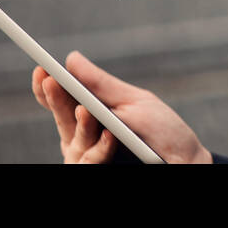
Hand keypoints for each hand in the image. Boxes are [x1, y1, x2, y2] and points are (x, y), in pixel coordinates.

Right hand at [32, 51, 211, 163]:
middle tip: (52, 82)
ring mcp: (90, 157)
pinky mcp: (99, 168)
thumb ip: (101, 85)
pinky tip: (110, 134)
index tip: (41, 70)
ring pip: (74, 142)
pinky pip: (92, 162)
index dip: (47, 88)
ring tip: (85, 108)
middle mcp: (84, 138)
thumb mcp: (133, 101)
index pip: (60, 102)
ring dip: (81, 124)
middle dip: (56, 101)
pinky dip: (101, 149)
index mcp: (89, 115)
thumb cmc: (160, 130)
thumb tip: (70, 59)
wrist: (185, 160)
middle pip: (62, 119)